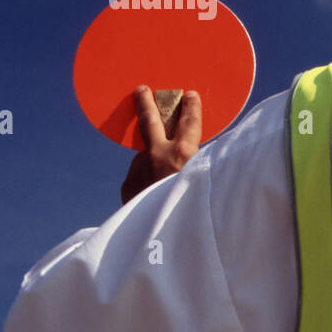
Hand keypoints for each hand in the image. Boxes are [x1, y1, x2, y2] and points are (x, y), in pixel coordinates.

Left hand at [120, 87, 202, 203]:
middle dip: (146, 104)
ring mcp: (139, 171)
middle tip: (140, 90)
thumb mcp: (202, 183)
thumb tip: (177, 159)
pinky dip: (145, 182)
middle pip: (150, 121)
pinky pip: (138, 178)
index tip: (190, 95)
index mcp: (183, 154)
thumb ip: (190, 165)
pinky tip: (153, 198)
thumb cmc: (193, 210)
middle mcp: (158, 157)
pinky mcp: (128, 187)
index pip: (189, 122)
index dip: (191, 107)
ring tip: (164, 181)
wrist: (165, 242)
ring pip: (145, 158)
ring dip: (151, 162)